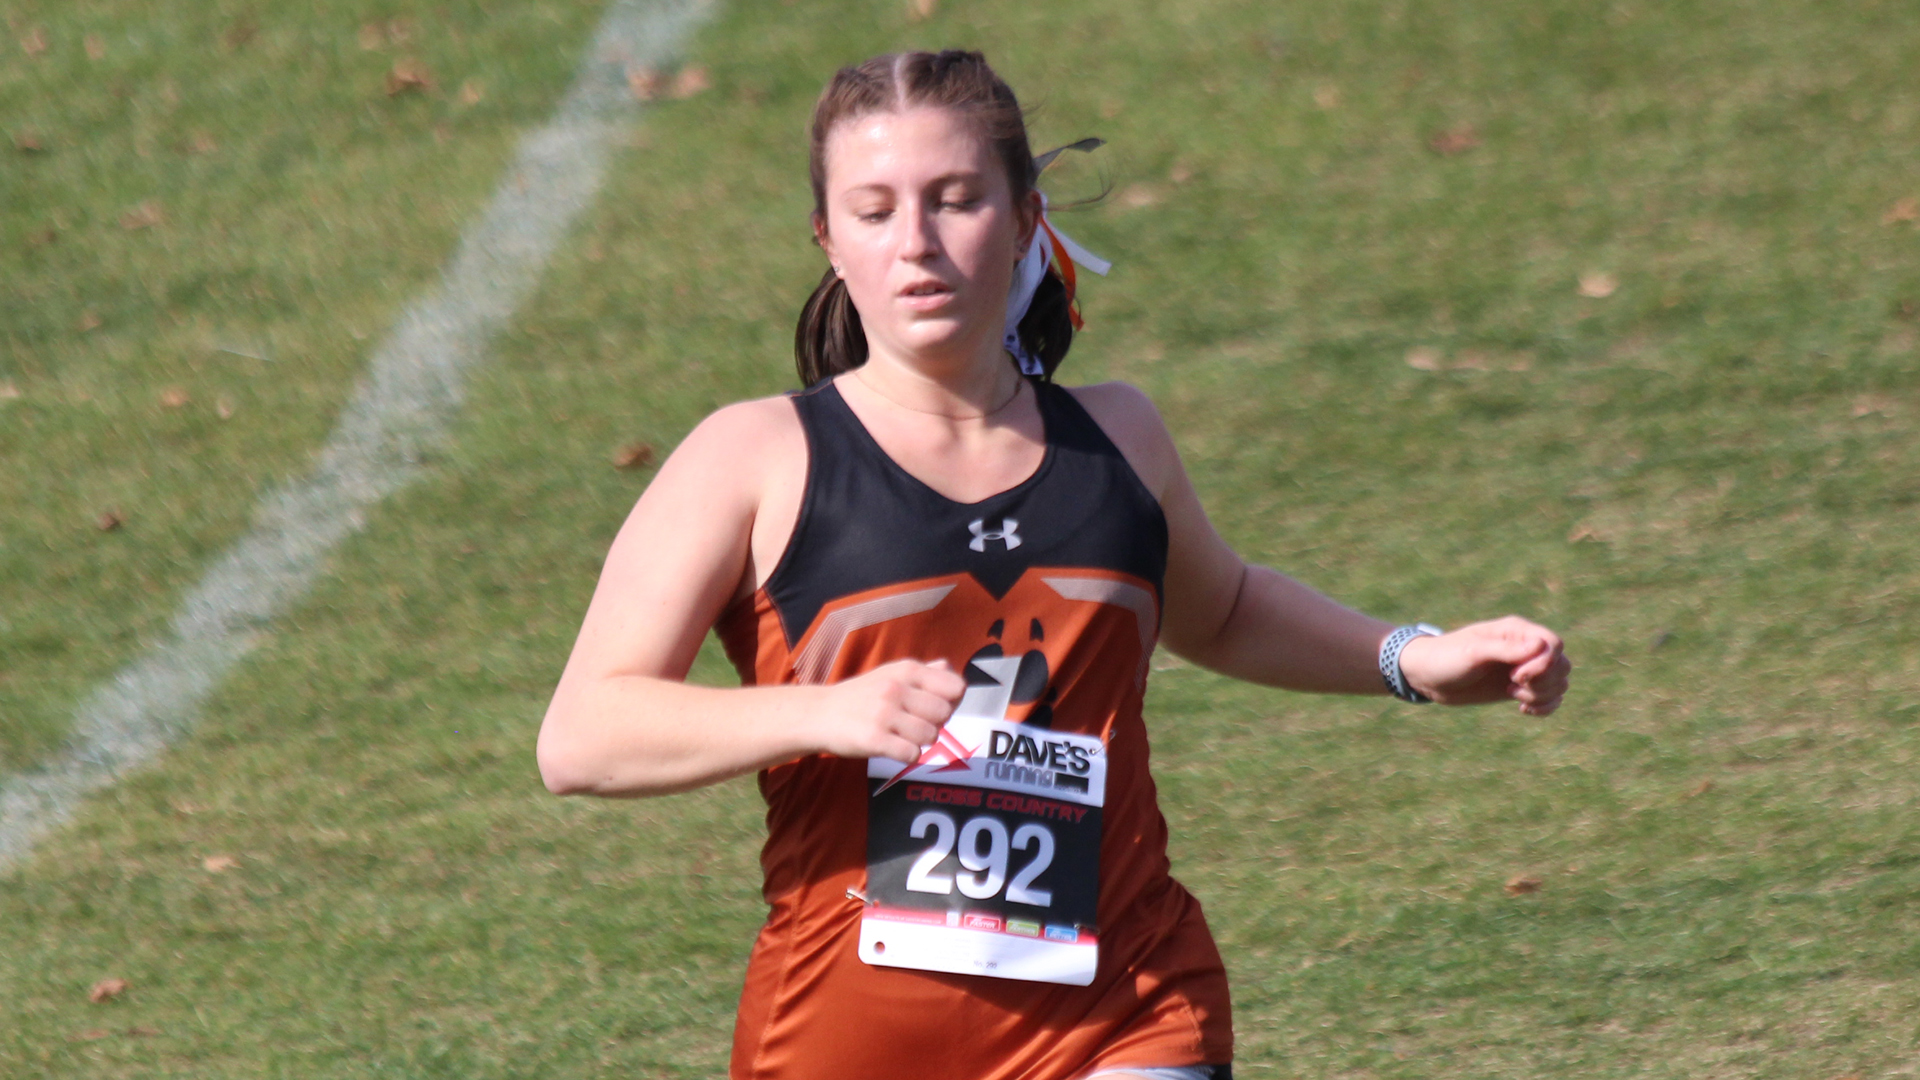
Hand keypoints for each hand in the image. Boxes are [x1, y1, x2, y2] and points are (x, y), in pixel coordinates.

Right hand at [811, 659, 967, 763]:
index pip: (955, 687)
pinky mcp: (874, 739)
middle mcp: (896, 688)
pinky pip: (912, 754)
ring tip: (903, 736)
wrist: (819, 714)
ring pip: (931, 736)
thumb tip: (949, 669)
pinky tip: (894, 748)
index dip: (951, 701)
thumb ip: (923, 673)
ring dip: (921, 741)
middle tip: (915, 724)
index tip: (933, 707)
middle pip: (945, 713)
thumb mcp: (890, 673)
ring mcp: (884, 714)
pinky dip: (908, 755)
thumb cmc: (861, 695)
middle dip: (936, 723)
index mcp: (906, 670)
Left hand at [1395, 616, 1570, 715]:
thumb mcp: (1473, 653)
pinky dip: (1545, 706)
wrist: (1428, 677)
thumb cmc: (1446, 658)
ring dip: (1542, 695)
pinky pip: (1551, 697)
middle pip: (1562, 665)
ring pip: (1559, 683)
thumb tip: (1541, 647)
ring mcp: (1524, 668)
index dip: (1544, 664)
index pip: (1554, 644)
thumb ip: (1506, 649)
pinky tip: (1523, 709)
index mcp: (1516, 631)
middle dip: (1544, 682)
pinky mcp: (1519, 687)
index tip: (1515, 675)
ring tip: (1512, 695)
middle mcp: (1525, 648)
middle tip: (1511, 685)